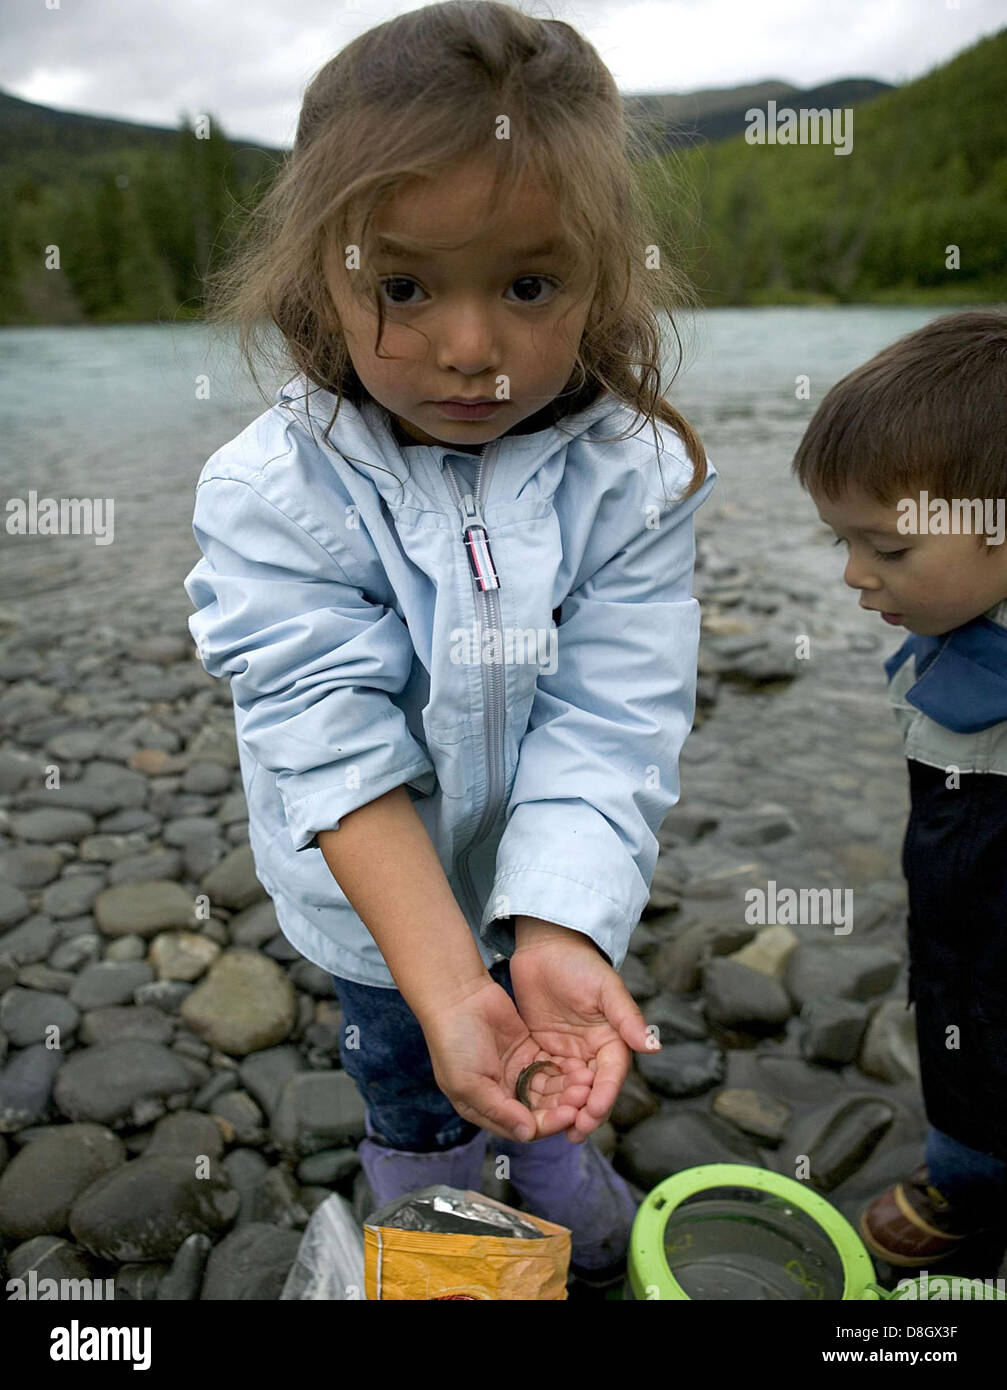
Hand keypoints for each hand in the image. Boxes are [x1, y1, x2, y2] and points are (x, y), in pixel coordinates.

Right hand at [417, 972, 594, 1143]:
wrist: (457, 996)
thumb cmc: (454, 1042)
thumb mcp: (469, 1082)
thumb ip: (499, 1110)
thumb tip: (527, 1134)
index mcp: (484, 1108)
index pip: (522, 1127)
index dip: (546, 1124)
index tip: (568, 1115)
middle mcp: (502, 1094)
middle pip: (539, 1110)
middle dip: (561, 1106)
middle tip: (583, 1096)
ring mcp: (515, 1071)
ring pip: (547, 1089)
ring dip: (565, 1089)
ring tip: (585, 1081)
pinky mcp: (527, 1050)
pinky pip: (549, 1067)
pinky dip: (563, 1070)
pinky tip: (578, 1067)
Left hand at [509, 921, 658, 1143]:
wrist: (545, 947)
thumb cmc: (580, 964)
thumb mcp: (606, 988)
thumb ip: (627, 1018)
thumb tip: (654, 1046)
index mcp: (612, 1039)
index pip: (611, 1074)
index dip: (604, 1095)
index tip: (593, 1111)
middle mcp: (592, 1052)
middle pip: (591, 1089)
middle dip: (585, 1112)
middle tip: (573, 1132)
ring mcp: (567, 1053)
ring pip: (569, 1090)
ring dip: (565, 1109)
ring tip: (556, 1129)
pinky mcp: (544, 1050)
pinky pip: (546, 1078)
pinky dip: (544, 1096)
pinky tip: (534, 1111)